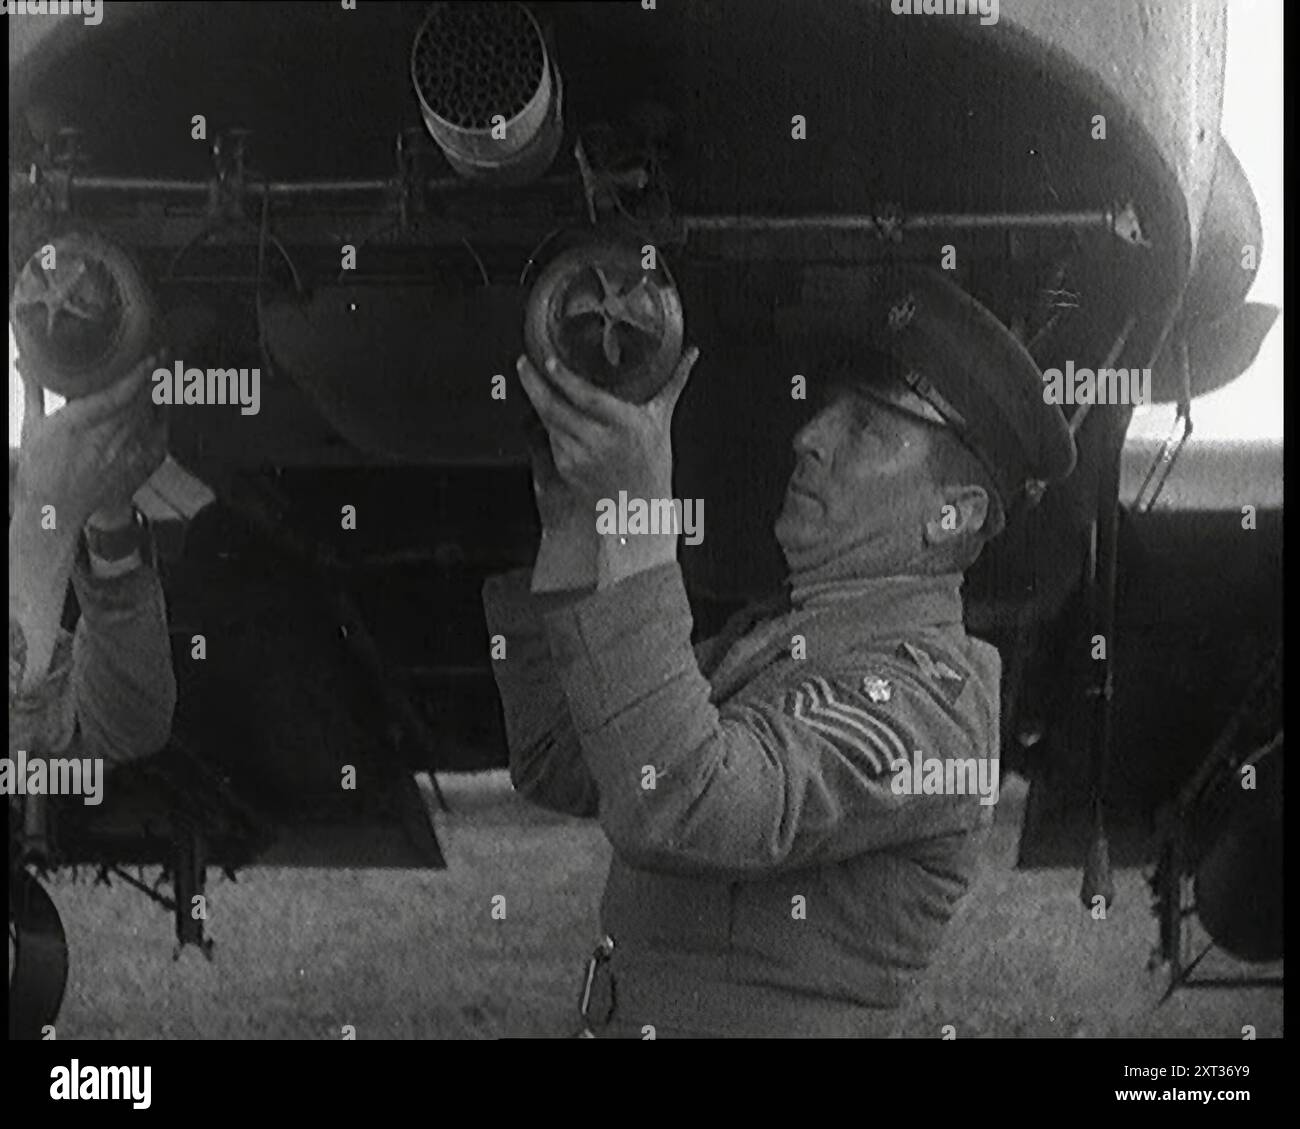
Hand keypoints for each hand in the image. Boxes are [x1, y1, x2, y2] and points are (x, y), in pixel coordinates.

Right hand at [14, 350, 167, 535]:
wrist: (57, 508)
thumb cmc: (41, 466)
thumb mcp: (33, 425)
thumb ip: (35, 390)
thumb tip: (25, 361)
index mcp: (77, 424)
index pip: (116, 394)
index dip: (137, 373)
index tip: (151, 355)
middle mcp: (105, 438)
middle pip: (139, 400)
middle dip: (154, 375)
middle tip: (164, 354)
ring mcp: (125, 453)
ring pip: (150, 415)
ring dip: (160, 392)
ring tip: (166, 371)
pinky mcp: (137, 465)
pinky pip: (158, 434)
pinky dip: (162, 416)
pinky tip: (164, 402)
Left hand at [516, 345, 699, 509]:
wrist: (638, 510)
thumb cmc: (652, 464)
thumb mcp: (661, 421)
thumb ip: (673, 383)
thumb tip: (691, 354)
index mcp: (625, 425)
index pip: (587, 397)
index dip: (563, 378)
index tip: (548, 360)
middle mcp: (600, 442)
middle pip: (555, 408)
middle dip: (534, 384)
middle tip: (523, 363)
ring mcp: (580, 457)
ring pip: (549, 422)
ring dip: (537, 400)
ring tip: (531, 379)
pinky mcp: (567, 469)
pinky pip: (551, 439)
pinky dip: (546, 423)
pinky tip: (546, 410)